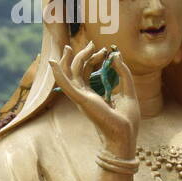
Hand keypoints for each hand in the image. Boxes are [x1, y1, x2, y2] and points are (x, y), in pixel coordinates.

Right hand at [49, 41, 138, 155]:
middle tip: (93, 43)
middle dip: (84, 55)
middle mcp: (85, 95)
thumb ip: (124, 73)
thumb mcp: (128, 91)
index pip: (88, 73)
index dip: (94, 59)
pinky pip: (66, 84)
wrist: (124, 137)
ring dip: (73, 58)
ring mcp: (82, 97)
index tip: (106, 51)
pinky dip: (59, 73)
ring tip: (73, 46)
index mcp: (94, 95)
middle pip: (79, 70)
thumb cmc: (127, 120)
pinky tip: (53, 63)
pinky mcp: (81, 99)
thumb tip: (116, 55)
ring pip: (72, 73)